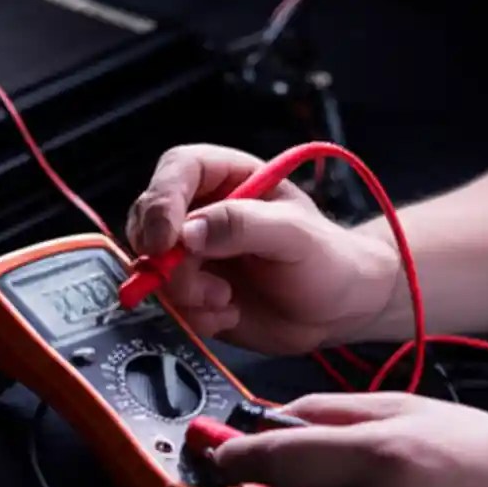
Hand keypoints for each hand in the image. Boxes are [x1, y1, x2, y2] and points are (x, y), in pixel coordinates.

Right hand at [125, 144, 399, 353]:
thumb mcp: (294, 236)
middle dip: (165, 259)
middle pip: (148, 221)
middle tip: (201, 284)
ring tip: (226, 300)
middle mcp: (200, 211)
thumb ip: (242, 225)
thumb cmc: (329, 260)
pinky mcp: (189, 291)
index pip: (176, 171)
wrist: (339, 311)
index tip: (166, 241)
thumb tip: (187, 233)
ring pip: (151, 267)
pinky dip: (191, 316)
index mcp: (226, 178)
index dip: (161, 201)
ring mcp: (190, 253)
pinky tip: (227, 314)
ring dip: (183, 293)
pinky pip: (166, 302)